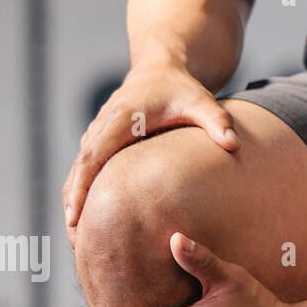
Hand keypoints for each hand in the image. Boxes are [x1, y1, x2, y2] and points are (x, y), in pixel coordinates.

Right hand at [62, 62, 238, 243]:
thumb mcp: (202, 101)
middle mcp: (103, 126)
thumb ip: (217, 122)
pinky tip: (86, 218)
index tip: (75, 215)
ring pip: (78, 169)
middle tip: (72, 236)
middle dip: (73, 201)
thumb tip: (233, 144)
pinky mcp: (101, 140)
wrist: (162, 69)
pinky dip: (81, 190)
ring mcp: (99, 133)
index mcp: (121, 119)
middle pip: (80, 168)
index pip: (93, 157)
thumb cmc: (182, 88)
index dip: (82, 186)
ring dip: (73, 199)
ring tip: (75, 237)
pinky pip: (85, 168)